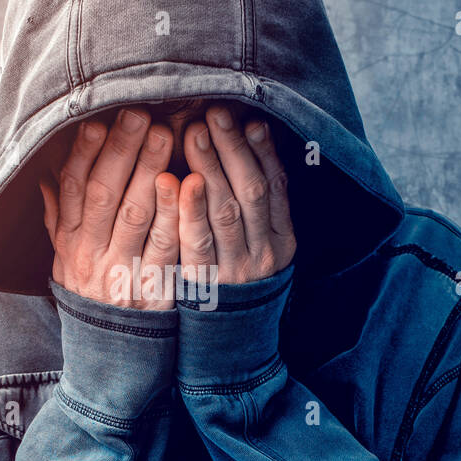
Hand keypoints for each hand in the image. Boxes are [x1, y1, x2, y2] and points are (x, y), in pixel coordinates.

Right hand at [38, 107, 180, 309]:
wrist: (110, 355)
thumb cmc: (93, 294)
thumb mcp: (66, 259)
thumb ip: (58, 216)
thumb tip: (46, 173)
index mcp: (69, 241)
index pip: (72, 189)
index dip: (83, 154)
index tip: (96, 120)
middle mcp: (90, 255)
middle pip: (103, 194)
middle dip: (121, 150)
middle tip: (139, 114)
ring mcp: (121, 272)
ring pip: (134, 214)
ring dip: (149, 171)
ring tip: (166, 134)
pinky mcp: (153, 289)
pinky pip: (165, 246)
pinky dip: (175, 213)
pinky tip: (186, 184)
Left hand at [179, 104, 295, 284]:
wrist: (230, 345)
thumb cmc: (239, 282)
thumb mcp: (259, 248)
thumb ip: (257, 209)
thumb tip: (248, 145)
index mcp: (283, 240)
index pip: (277, 187)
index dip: (263, 152)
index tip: (248, 120)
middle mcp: (265, 253)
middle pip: (252, 192)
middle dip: (233, 150)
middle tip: (215, 114)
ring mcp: (236, 269)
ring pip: (227, 210)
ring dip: (211, 168)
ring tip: (195, 133)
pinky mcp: (205, 284)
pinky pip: (197, 242)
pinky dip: (187, 209)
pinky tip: (177, 180)